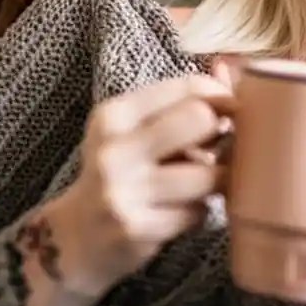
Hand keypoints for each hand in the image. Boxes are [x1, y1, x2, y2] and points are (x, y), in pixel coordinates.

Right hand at [32, 76, 233, 299]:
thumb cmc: (121, 172)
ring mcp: (122, 192)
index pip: (189, 87)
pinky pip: (198, 212)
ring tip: (202, 184)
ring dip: (217, 181)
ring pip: (209, 174)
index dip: (223, 98)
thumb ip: (182, 100)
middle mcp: (113, 150)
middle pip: (201, 120)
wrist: (75, 237)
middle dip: (223, 135)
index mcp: (114, 116)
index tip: (230, 114)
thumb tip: (231, 68)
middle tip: (221, 149)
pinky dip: (199, 212)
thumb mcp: (136, 130)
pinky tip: (180, 212)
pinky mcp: (136, 230)